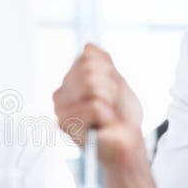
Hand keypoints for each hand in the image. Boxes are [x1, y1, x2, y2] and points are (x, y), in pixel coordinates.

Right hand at [53, 44, 142, 165]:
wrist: (126, 142)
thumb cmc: (121, 116)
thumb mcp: (116, 81)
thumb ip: (102, 62)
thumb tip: (88, 46)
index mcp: (70, 81)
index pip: (88, 57)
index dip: (109, 73)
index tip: (111, 92)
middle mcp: (60, 93)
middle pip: (89, 70)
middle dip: (110, 87)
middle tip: (111, 106)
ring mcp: (60, 109)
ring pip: (92, 86)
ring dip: (109, 102)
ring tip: (107, 116)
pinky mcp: (65, 124)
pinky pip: (94, 106)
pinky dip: (107, 116)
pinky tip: (102, 126)